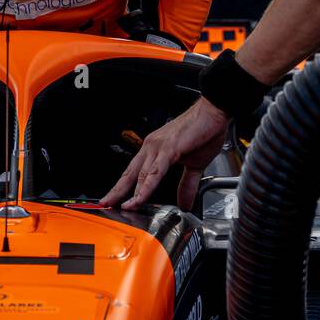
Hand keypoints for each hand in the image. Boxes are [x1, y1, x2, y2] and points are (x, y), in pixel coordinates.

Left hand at [100, 97, 229, 209]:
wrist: (214, 112)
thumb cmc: (204, 131)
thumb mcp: (194, 165)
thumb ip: (187, 185)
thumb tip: (185, 204)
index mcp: (156, 149)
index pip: (135, 172)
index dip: (124, 187)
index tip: (115, 200)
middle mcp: (152, 146)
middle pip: (130, 174)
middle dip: (117, 191)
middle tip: (105, 205)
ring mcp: (159, 146)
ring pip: (141, 174)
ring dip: (131, 192)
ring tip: (124, 207)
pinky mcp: (169, 148)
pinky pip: (155, 171)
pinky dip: (147, 186)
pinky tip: (141, 197)